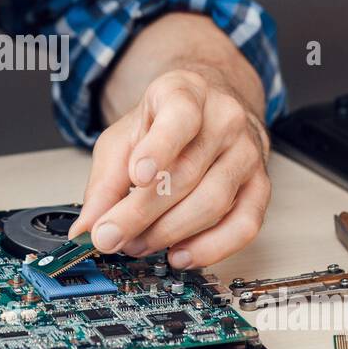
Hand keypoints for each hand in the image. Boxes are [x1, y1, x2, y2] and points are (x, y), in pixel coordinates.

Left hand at [69, 69, 269, 269]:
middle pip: (187, 173)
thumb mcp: (123, 139)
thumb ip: (104, 182)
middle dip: (142, 213)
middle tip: (111, 236)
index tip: (137, 175)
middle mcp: (224, 119)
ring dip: (168, 233)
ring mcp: (247, 153)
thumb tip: (87, 229)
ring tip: (136, 244)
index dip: (159, 147)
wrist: (208, 115)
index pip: (179, 117)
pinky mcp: (260, 186)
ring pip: (213, 203)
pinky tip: (180, 255)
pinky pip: (244, 225)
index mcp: (186, 93)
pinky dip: (210, 248)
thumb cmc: (164, 126)